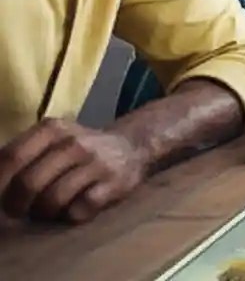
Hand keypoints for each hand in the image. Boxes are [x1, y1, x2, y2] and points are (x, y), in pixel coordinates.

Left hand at [0, 118, 146, 222]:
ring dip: (46, 212)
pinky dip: (72, 215)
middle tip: (19, 212)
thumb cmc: (79, 149)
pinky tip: (75, 208)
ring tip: (49, 210)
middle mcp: (73, 142)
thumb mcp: (51, 140)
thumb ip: (21, 154)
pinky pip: (81, 209)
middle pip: (28, 182)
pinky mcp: (115, 183)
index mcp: (52, 129)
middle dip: (17, 205)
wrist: (131, 146)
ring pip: (53, 199)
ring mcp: (96, 162)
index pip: (11, 157)